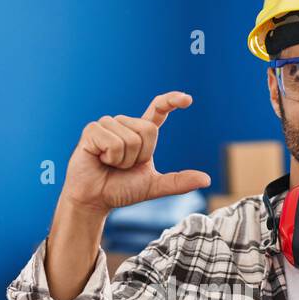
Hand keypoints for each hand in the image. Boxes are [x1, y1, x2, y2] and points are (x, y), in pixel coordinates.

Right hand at [62, 91, 211, 214]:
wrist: (95, 200)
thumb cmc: (120, 190)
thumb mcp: (154, 186)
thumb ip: (178, 182)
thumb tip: (205, 179)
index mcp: (140, 133)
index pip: (158, 110)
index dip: (171, 101)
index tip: (187, 99)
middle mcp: (124, 124)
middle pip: (148, 131)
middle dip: (140, 156)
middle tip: (124, 166)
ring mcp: (107, 124)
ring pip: (131, 139)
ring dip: (124, 160)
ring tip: (110, 164)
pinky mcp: (92, 130)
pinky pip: (114, 142)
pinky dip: (111, 158)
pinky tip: (100, 159)